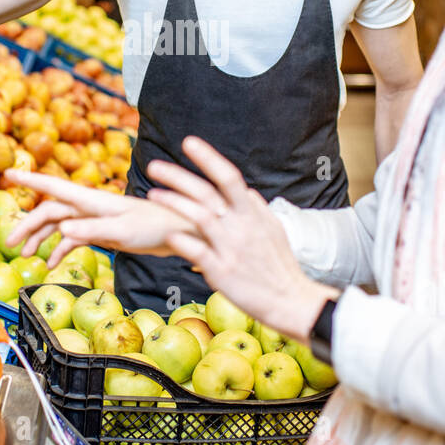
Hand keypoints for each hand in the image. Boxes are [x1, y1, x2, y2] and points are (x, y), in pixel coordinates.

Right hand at [3, 168, 193, 266]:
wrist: (180, 232)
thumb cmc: (156, 226)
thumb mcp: (124, 229)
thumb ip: (93, 228)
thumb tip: (61, 230)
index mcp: (92, 200)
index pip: (55, 187)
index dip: (30, 180)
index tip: (8, 175)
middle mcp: (90, 206)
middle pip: (50, 211)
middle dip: (28, 225)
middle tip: (10, 244)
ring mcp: (95, 219)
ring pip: (59, 225)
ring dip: (41, 238)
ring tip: (26, 256)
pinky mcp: (103, 232)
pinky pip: (74, 238)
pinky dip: (60, 249)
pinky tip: (52, 264)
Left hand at [146, 136, 338, 342]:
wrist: (291, 301)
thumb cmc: (280, 266)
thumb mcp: (274, 231)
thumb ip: (257, 209)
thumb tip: (246, 190)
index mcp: (253, 213)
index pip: (229, 177)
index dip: (209, 158)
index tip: (189, 142)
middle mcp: (241, 226)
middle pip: (207, 193)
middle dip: (179, 176)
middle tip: (153, 166)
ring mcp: (230, 248)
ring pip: (199, 217)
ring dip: (173, 203)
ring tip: (152, 194)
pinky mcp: (222, 272)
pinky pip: (196, 251)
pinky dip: (180, 240)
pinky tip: (165, 235)